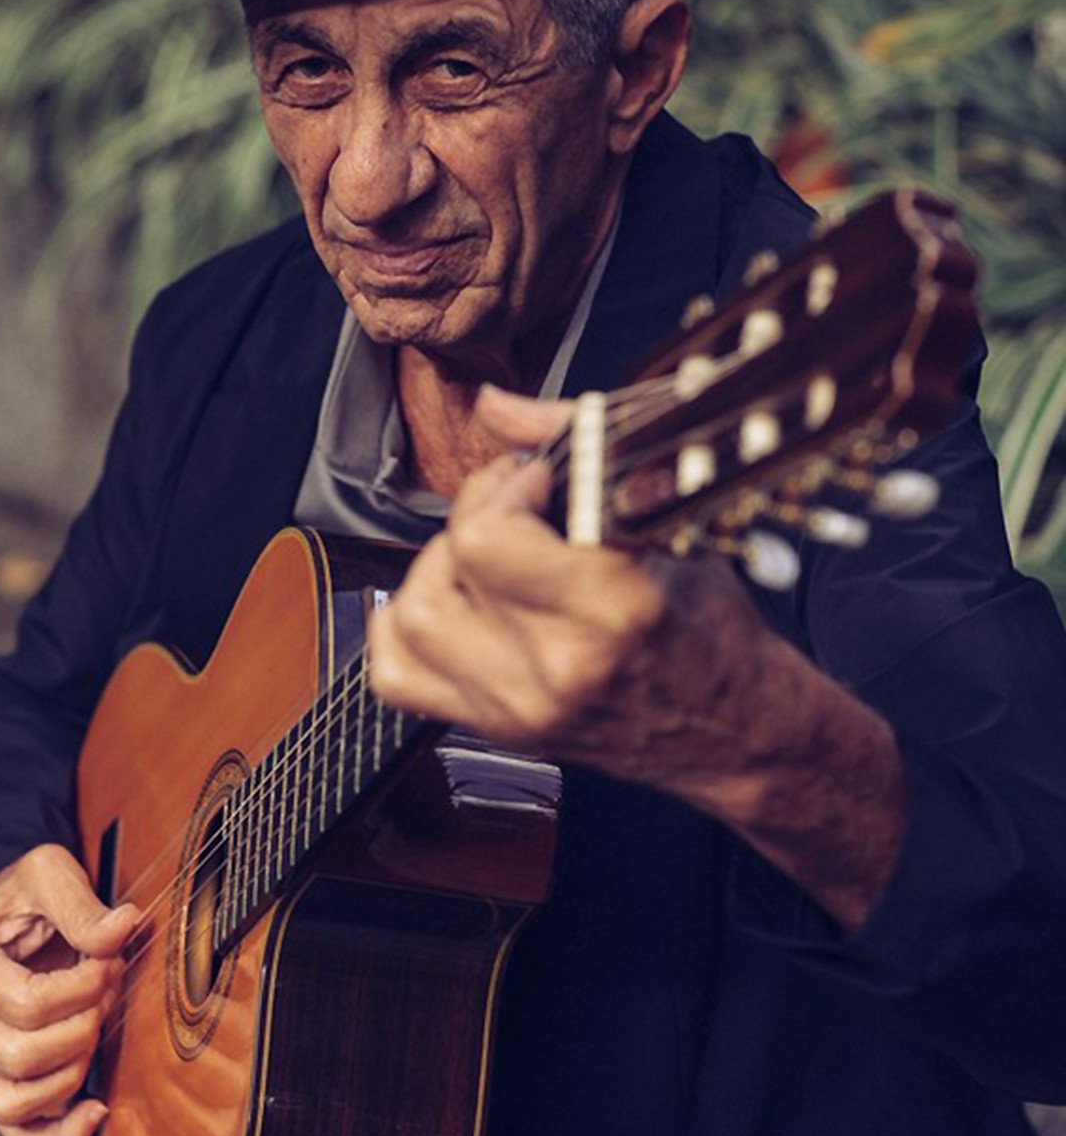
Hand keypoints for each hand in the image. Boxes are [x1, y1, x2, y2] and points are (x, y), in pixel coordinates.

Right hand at [0, 844, 138, 1135]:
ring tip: (95, 1031)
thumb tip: (122, 929)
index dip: (84, 990)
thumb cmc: (27, 896)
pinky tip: (97, 1109)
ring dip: (73, 1073)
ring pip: (15, 1102)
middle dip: (82, 1029)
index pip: (27, 1003)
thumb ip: (83, 904)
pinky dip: (60, 1133)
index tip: (109, 962)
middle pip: (22, 1056)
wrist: (10, 917)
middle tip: (106, 994)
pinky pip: (16, 1131)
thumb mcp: (50, 874)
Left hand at [370, 385, 905, 926]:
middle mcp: (557, 668)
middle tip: (519, 510)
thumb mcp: (665, 526)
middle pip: (449, 565)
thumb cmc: (713, 628)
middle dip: (478, 514)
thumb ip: (573, 451)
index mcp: (611, 612)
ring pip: (410, 617)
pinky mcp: (498, 728)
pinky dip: (407, 632)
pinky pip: (396, 676)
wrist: (737, 731)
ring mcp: (520, 707)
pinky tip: (455, 607)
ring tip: (490, 560)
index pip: (491, 534)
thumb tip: (494, 405)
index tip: (545, 481)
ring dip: (440, 570)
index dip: (509, 486)